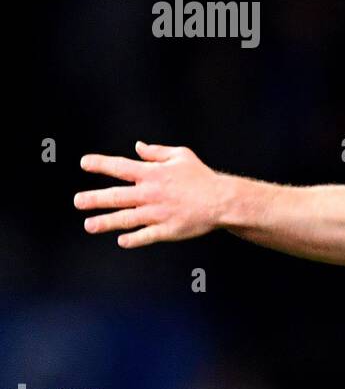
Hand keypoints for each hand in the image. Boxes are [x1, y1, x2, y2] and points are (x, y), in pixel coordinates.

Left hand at [76, 142, 226, 247]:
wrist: (222, 200)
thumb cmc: (202, 177)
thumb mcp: (182, 155)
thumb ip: (157, 152)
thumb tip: (137, 147)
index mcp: (152, 174)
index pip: (120, 167)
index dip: (100, 164)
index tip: (84, 163)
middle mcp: (150, 194)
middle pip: (116, 197)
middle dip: (94, 199)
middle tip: (78, 201)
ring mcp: (157, 214)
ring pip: (125, 219)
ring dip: (105, 222)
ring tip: (89, 225)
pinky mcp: (167, 230)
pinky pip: (145, 236)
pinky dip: (132, 239)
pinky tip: (121, 241)